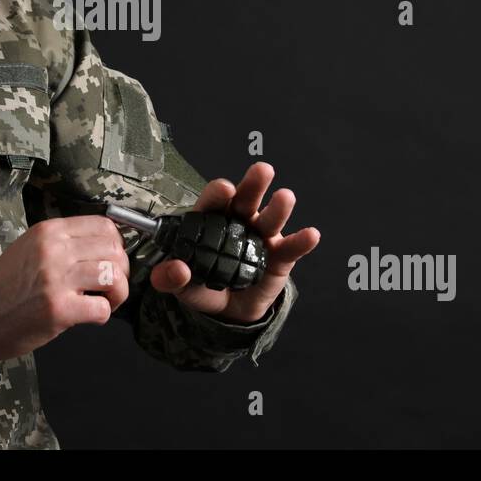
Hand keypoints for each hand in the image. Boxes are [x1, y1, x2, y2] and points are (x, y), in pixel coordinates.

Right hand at [0, 215, 130, 362]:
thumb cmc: (7, 286)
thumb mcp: (31, 248)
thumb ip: (65, 242)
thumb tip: (106, 246)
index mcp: (49, 231)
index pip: (104, 226)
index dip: (116, 246)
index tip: (110, 261)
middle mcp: (54, 250)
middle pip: (114, 250)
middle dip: (121, 272)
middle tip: (110, 287)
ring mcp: (56, 278)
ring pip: (113, 276)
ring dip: (117, 294)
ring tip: (103, 301)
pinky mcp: (58, 308)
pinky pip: (102, 309)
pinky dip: (103, 315)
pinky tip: (89, 316)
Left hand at [149, 161, 317, 323]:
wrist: (229, 310)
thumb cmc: (203, 286)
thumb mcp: (181, 285)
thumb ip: (170, 278)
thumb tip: (175, 270)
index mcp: (211, 222)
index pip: (214, 202)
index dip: (218, 193)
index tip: (224, 189)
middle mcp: (238, 223)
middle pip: (246, 200)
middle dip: (253, 184)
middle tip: (262, 170)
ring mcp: (261, 237)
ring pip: (270, 219)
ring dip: (279, 208)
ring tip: (285, 197)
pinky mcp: (280, 257)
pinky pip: (292, 248)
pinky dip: (301, 241)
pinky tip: (311, 235)